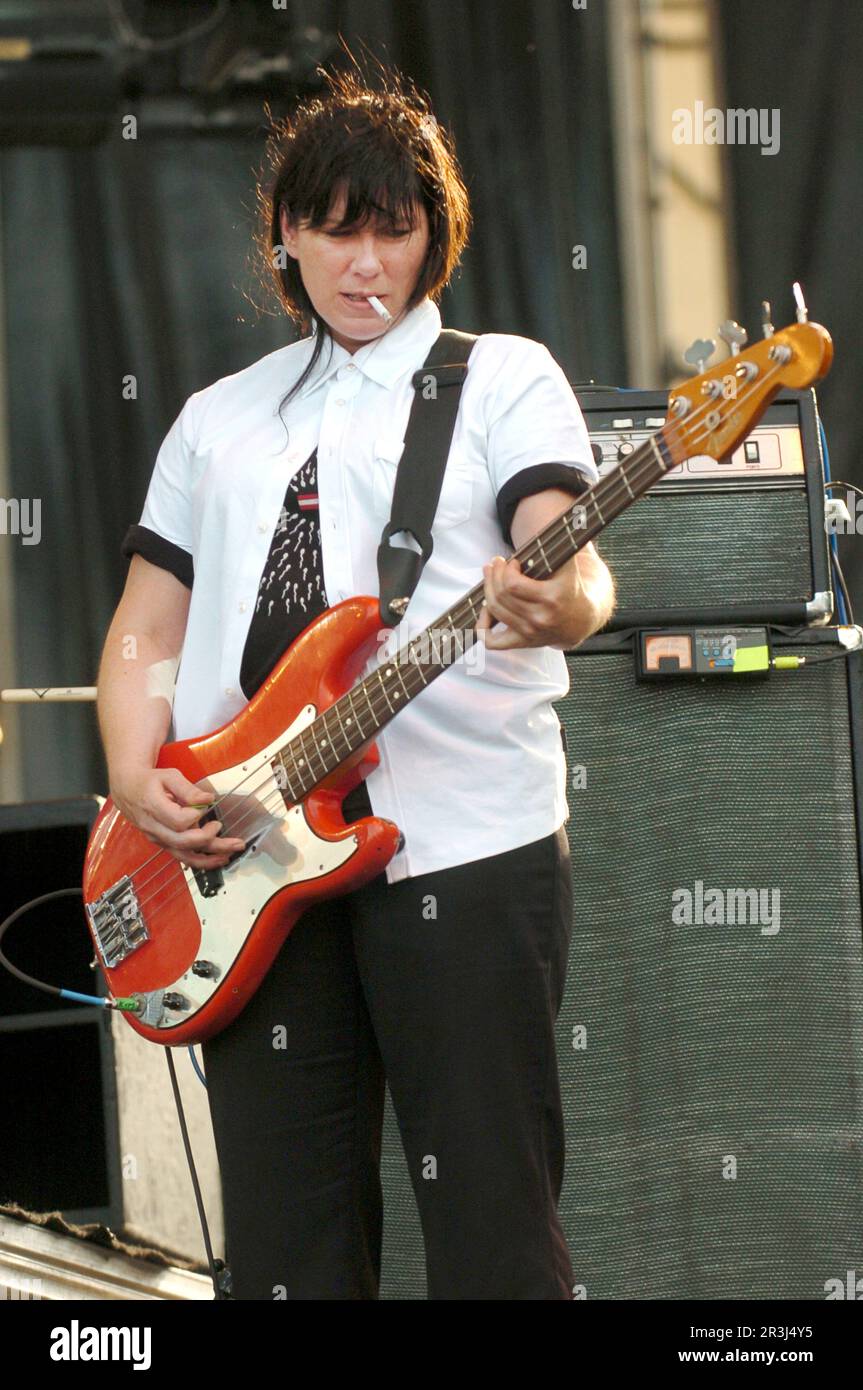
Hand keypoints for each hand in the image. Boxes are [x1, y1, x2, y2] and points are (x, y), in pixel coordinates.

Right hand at [110, 766, 245, 868]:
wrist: (128, 789)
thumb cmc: (148, 782)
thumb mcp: (168, 776)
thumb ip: (188, 788)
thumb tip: (207, 799)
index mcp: (153, 807)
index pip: (178, 820)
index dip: (196, 815)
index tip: (205, 805)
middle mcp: (154, 828)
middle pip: (184, 841)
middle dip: (209, 839)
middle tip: (224, 828)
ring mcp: (159, 838)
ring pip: (184, 855)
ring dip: (209, 857)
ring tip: (229, 853)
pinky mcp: (164, 843)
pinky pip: (183, 857)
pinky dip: (201, 861)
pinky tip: (217, 859)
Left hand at [476, 552, 601, 650]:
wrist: (581, 620)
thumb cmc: (571, 586)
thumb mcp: (569, 565)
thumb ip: (560, 545)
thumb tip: (565, 519)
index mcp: (552, 599)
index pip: (512, 585)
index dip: (506, 570)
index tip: (512, 562)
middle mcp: (540, 619)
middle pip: (501, 596)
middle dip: (494, 575)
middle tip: (495, 563)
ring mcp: (530, 633)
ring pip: (495, 611)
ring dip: (487, 590)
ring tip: (490, 575)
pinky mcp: (523, 642)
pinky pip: (493, 642)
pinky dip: (482, 627)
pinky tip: (484, 612)